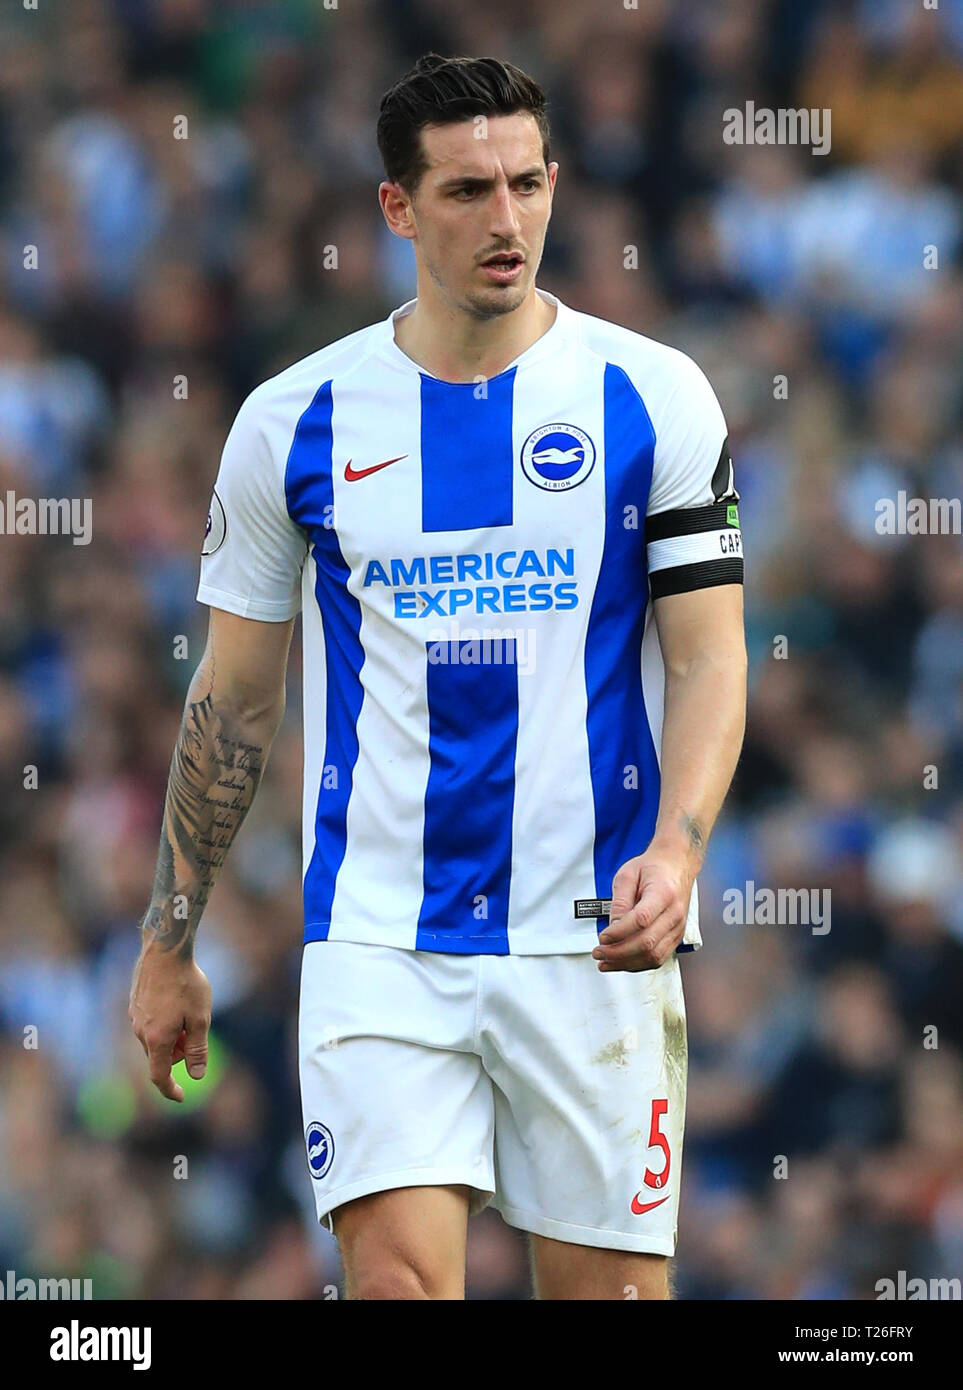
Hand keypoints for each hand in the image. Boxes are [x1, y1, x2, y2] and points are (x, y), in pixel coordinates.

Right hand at [129, 941, 211, 1101]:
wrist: (164, 950)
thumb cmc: (186, 983)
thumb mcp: (200, 1018)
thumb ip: (197, 1049)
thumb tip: (196, 1076)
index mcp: (157, 1039)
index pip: (159, 1076)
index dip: (170, 1090)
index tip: (181, 1097)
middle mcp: (140, 1032)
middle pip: (160, 1056)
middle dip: (179, 1052)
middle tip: (196, 1030)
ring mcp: (134, 1017)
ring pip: (155, 1039)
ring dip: (172, 1036)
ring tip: (188, 1009)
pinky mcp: (134, 1004)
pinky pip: (150, 1023)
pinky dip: (164, 1022)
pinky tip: (175, 1000)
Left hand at [591, 849, 694, 971]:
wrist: (676, 866)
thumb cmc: (653, 868)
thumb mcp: (628, 875)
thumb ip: (619, 901)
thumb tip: (612, 926)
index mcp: (663, 893)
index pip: (641, 920)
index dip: (619, 932)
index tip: (602, 937)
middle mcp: (674, 913)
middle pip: (647, 943)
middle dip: (618, 953)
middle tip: (599, 953)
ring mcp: (678, 928)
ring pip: (654, 956)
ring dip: (627, 964)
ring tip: (606, 962)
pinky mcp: (676, 937)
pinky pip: (658, 958)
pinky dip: (638, 964)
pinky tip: (621, 962)